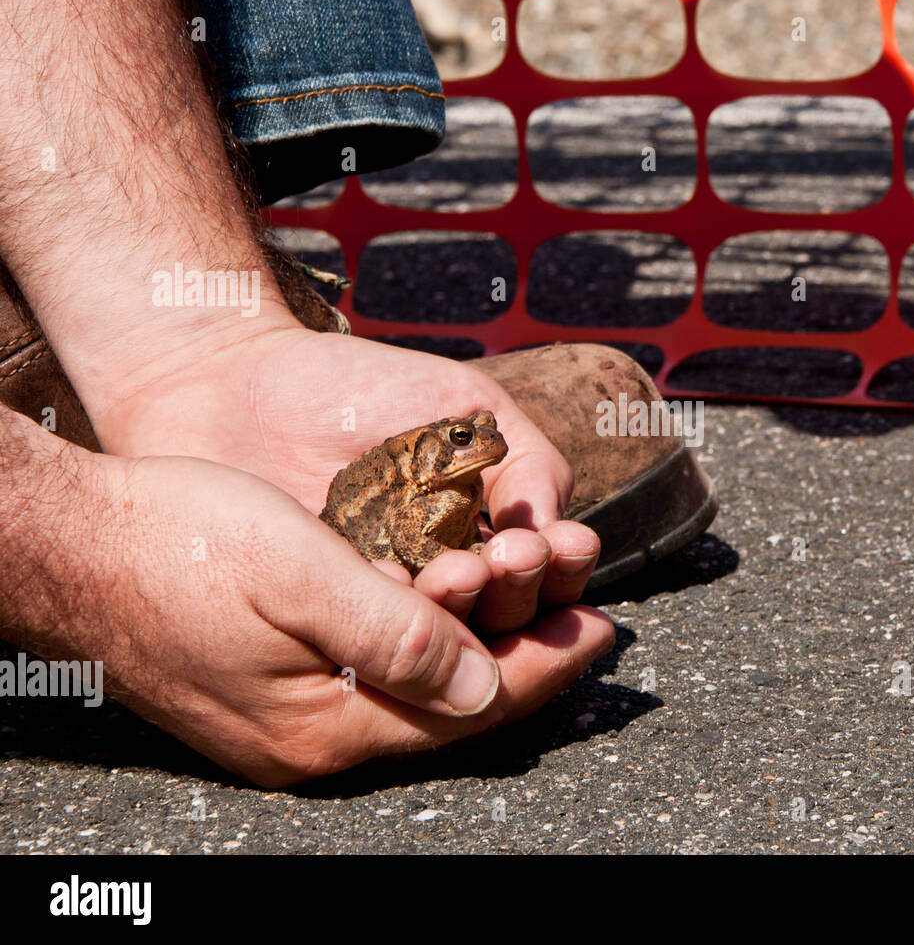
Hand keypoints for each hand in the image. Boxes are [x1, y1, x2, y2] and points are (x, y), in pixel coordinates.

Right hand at [11, 442, 611, 786]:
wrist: (71, 545)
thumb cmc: (180, 544)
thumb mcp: (299, 579)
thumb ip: (395, 638)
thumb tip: (483, 688)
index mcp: (328, 726)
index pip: (468, 707)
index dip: (545, 666)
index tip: (606, 629)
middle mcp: (315, 741)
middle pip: (453, 710)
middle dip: (528, 661)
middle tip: (590, 616)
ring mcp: (292, 723)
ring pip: (420, 694)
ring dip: (486, 650)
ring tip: (543, 609)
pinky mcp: (275, 693)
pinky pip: (380, 680)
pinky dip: (433, 646)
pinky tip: (456, 613)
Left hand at [94, 325, 601, 629]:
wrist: (232, 386)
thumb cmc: (358, 390)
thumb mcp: (464, 405)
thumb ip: (526, 457)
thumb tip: (552, 527)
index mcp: (486, 537)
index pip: (546, 575)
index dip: (563, 567)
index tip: (563, 542)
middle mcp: (443, 583)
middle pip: (506, 619)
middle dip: (520, 590)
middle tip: (512, 556)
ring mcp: (384, 607)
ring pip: (444, 643)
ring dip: (466, 616)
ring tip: (458, 572)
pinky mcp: (325, 624)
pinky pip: (368, 642)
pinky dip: (388, 625)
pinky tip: (393, 590)